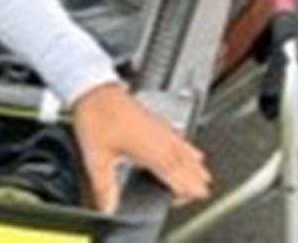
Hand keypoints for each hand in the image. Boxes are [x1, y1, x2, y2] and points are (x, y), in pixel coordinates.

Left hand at [70, 82, 211, 211]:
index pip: (179, 176)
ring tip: (203, 175)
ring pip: (187, 149)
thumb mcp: (97, 158)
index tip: (191, 199)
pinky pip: (180, 138)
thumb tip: (108, 208)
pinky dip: (188, 148)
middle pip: (189, 164)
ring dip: (195, 164)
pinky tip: (187, 149)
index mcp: (151, 151)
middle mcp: (161, 139)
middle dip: (196, 180)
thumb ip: (105, 187)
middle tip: (200, 192)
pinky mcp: (156, 119)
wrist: (95, 89)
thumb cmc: (96, 117)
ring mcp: (160, 128)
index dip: (187, 191)